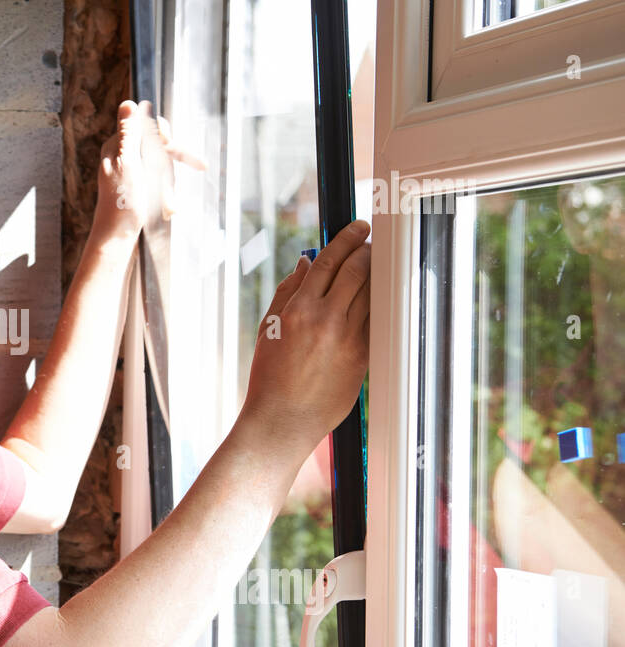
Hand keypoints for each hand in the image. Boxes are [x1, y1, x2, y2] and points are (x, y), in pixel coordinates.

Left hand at [94, 100, 204, 242]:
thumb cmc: (120, 202)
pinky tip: (169, 210)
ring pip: (163, 168)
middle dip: (171, 165)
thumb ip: (128, 133)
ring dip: (168, 188)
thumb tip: (128, 103)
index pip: (148, 128)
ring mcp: (133, 172)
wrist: (117, 237)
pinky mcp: (140, 187)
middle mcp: (124, 156)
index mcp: (117, 146)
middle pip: (158, 147)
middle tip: (198, 167)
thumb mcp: (126, 164)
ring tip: (169, 209)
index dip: (164, 136)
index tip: (171, 144)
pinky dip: (166, 197)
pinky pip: (160, 184)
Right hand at [238, 220, 371, 456]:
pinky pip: (375, 320)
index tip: (358, 227)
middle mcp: (327, 320)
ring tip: (376, 265)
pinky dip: (377, 303)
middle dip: (368, 249)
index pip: (329, 261)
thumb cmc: (269, 376)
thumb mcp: (269, 328)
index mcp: (299, 309)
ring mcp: (349, 338)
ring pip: (373, 293)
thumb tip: (305, 262)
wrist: (283, 419)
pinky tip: (376, 296)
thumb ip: (287, 291)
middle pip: (358, 270)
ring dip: (377, 274)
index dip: (347, 238)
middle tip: (371, 241)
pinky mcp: (363, 356)